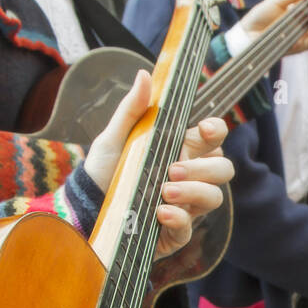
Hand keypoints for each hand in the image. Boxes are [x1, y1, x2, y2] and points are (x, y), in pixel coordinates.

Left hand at [84, 70, 233, 257]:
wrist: (85, 208)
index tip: (204, 130)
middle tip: (172, 170)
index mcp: (180, 150)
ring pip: (214, 198)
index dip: (217, 131)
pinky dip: (179, 218)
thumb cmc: (104, 171)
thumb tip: (146, 75)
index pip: (214, 138)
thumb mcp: (113, 137)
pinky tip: (160, 212)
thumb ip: (132, 109)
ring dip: (194, 191)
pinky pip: (190, 227)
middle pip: (223, 169)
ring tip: (164, 191)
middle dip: (204, 168)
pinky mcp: (174, 232)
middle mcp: (188, 178)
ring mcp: (185, 206)